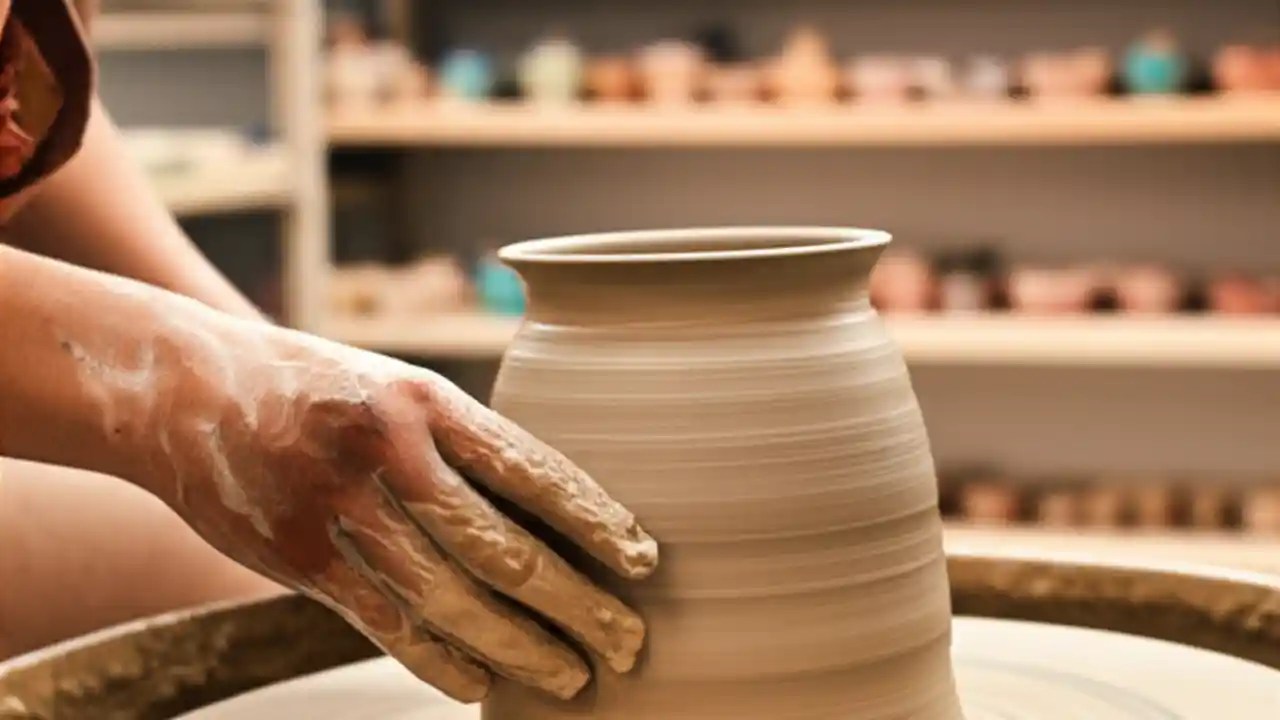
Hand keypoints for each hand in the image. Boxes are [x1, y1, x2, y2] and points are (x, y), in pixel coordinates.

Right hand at [127, 323, 658, 701]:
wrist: (189, 390)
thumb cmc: (314, 386)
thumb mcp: (396, 386)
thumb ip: (460, 441)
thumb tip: (546, 506)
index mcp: (428, 401)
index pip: (532, 468)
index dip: (594, 520)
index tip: (641, 559)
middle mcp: (391, 454)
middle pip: (503, 546)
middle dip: (576, 602)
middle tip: (629, 641)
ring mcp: (342, 509)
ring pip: (451, 599)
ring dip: (520, 647)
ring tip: (572, 675)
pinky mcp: (300, 558)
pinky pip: (385, 625)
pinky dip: (441, 663)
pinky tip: (482, 686)